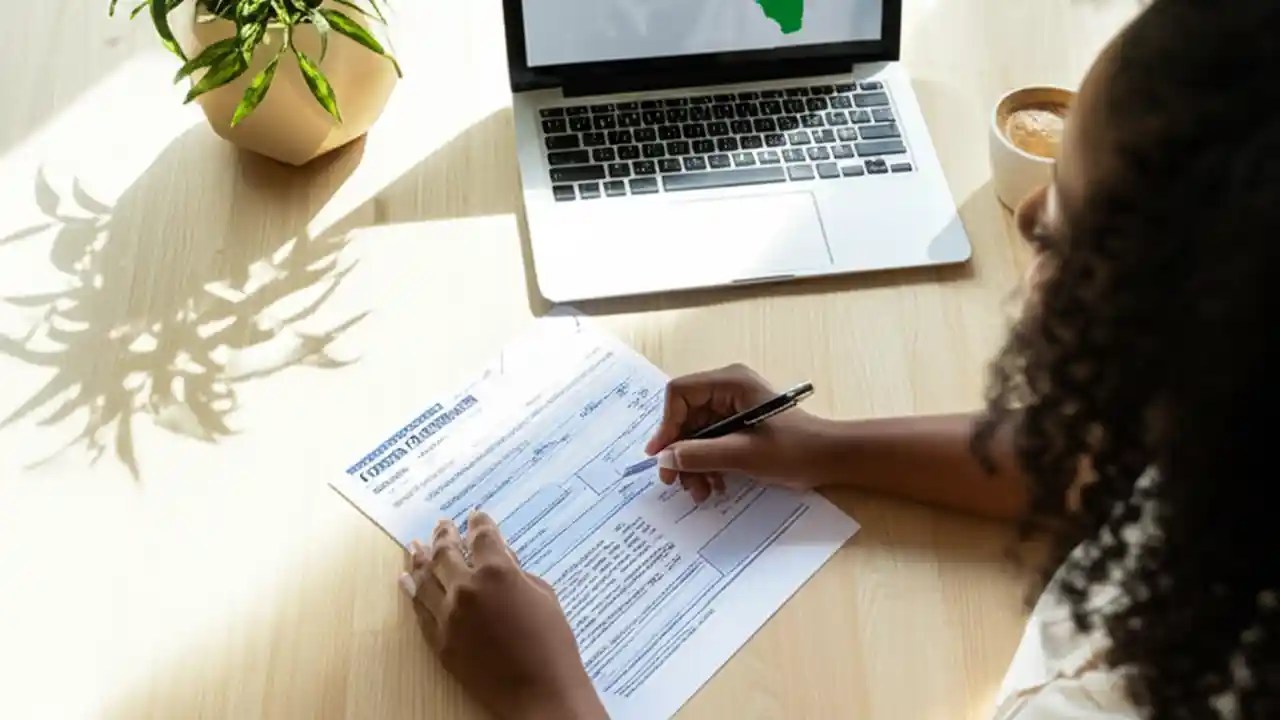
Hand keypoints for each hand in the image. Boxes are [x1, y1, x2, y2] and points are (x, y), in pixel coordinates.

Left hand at [400, 512, 606, 719]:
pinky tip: (407, 580)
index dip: (479, 523)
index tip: (475, 515)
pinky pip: (420, 611)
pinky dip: (412, 591)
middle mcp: (467, 588)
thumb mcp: (544, 596)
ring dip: (419, 558)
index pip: (483, 536)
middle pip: (446, 553)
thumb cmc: (553, 643)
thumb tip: (502, 556)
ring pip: (425, 578)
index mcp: (498, 572)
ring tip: (414, 545)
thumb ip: (518, 573)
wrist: (539, 692)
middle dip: (444, 535)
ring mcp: (449, 616)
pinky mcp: (439, 641)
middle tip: (441, 525)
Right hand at [644, 364, 827, 500]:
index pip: (679, 393)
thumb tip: (664, 458)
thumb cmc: (793, 450)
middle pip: (685, 417)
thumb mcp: (743, 455)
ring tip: (700, 492)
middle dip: (681, 452)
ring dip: (693, 464)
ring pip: (695, 434)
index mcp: (729, 382)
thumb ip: (700, 455)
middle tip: (675, 483)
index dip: (666, 424)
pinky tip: (715, 485)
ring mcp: (733, 407)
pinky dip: (707, 464)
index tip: (661, 456)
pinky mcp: (739, 426)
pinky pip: (710, 442)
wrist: (830, 459)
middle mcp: (727, 389)